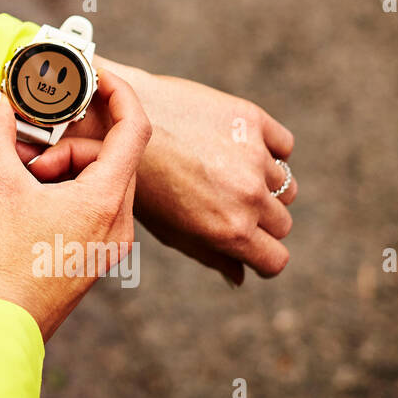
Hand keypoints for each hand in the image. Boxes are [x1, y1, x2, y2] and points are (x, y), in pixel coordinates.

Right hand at [0, 69, 150, 340]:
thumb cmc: (1, 264)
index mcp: (106, 201)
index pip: (133, 130)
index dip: (117, 94)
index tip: (94, 75)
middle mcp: (118, 223)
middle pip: (109, 156)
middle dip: (66, 142)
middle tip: (25, 148)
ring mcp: (107, 243)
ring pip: (96, 182)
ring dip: (60, 168)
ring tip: (18, 180)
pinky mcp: (90, 257)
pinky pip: (88, 206)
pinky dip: (61, 191)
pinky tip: (24, 199)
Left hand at [51, 59, 296, 284]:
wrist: (113, 121)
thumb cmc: (137, 182)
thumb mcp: (168, 230)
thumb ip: (210, 256)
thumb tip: (241, 277)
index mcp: (229, 229)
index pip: (277, 259)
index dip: (264, 258)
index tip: (253, 248)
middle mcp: (248, 195)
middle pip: (282, 223)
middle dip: (261, 221)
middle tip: (230, 205)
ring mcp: (252, 156)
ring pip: (283, 184)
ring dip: (263, 183)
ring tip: (226, 173)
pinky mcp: (251, 120)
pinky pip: (283, 145)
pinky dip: (267, 148)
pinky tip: (238, 148)